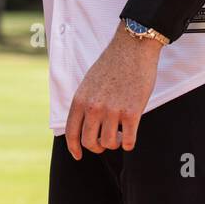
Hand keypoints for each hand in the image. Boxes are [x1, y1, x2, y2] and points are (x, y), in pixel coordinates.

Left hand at [64, 26, 161, 159]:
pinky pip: (129, 141)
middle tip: (107, 141)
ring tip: (120, 135)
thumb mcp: (89, 82)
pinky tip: (131, 137)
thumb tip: (84, 124)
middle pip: (89, 142)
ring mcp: (112, 111)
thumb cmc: (113, 63)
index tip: (78, 156)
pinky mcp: (132, 112)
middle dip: (98, 147)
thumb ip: (85, 102)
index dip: (74, 148)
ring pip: (109, 143)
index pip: (71, 133)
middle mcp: (93, 107)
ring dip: (115, 144)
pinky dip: (129, 144)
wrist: (133, 47)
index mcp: (80, 99)